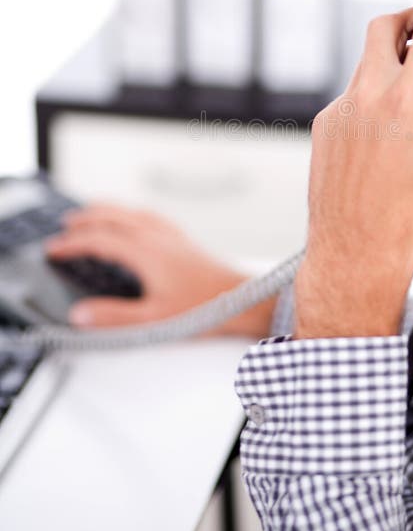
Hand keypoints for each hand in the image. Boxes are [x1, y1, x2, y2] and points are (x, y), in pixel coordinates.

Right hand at [44, 204, 274, 335]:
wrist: (241, 298)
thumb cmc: (204, 308)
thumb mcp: (153, 320)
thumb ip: (113, 317)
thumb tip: (79, 314)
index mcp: (145, 252)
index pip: (99, 240)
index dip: (72, 243)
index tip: (53, 249)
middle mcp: (157, 237)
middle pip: (113, 216)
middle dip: (86, 218)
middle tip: (65, 225)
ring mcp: (171, 235)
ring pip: (131, 212)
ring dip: (107, 210)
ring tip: (91, 212)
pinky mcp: (183, 240)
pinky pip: (150, 216)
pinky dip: (131, 213)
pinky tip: (134, 219)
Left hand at [295, 0, 412, 338]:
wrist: (354, 253)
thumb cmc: (411, 215)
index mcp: (408, 103)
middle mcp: (367, 96)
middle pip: (383, 30)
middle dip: (407, 23)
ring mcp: (339, 109)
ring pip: (366, 64)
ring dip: (390, 66)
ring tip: (410, 112)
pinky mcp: (322, 124)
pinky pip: (350, 95)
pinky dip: (370, 98)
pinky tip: (382, 139)